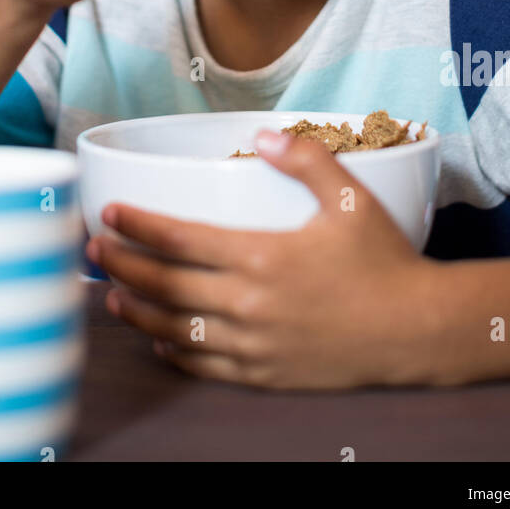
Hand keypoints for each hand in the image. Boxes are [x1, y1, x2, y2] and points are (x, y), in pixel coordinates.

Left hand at [87, 129, 439, 389]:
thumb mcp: (351, 196)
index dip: (139, 225)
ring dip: (138, 311)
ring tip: (110, 294)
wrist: (417, 330)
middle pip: (166, 284)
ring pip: (178, 329)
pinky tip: (162, 340)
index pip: (180, 239)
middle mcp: (249, 303)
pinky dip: (177, 352)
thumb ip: (305, 159)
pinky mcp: (267, 374)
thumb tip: (265, 135)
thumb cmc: (384, 260)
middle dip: (122, 265)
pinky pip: (208, 366)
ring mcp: (255, 343)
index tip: (109, 213)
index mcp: (262, 255)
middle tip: (92, 250)